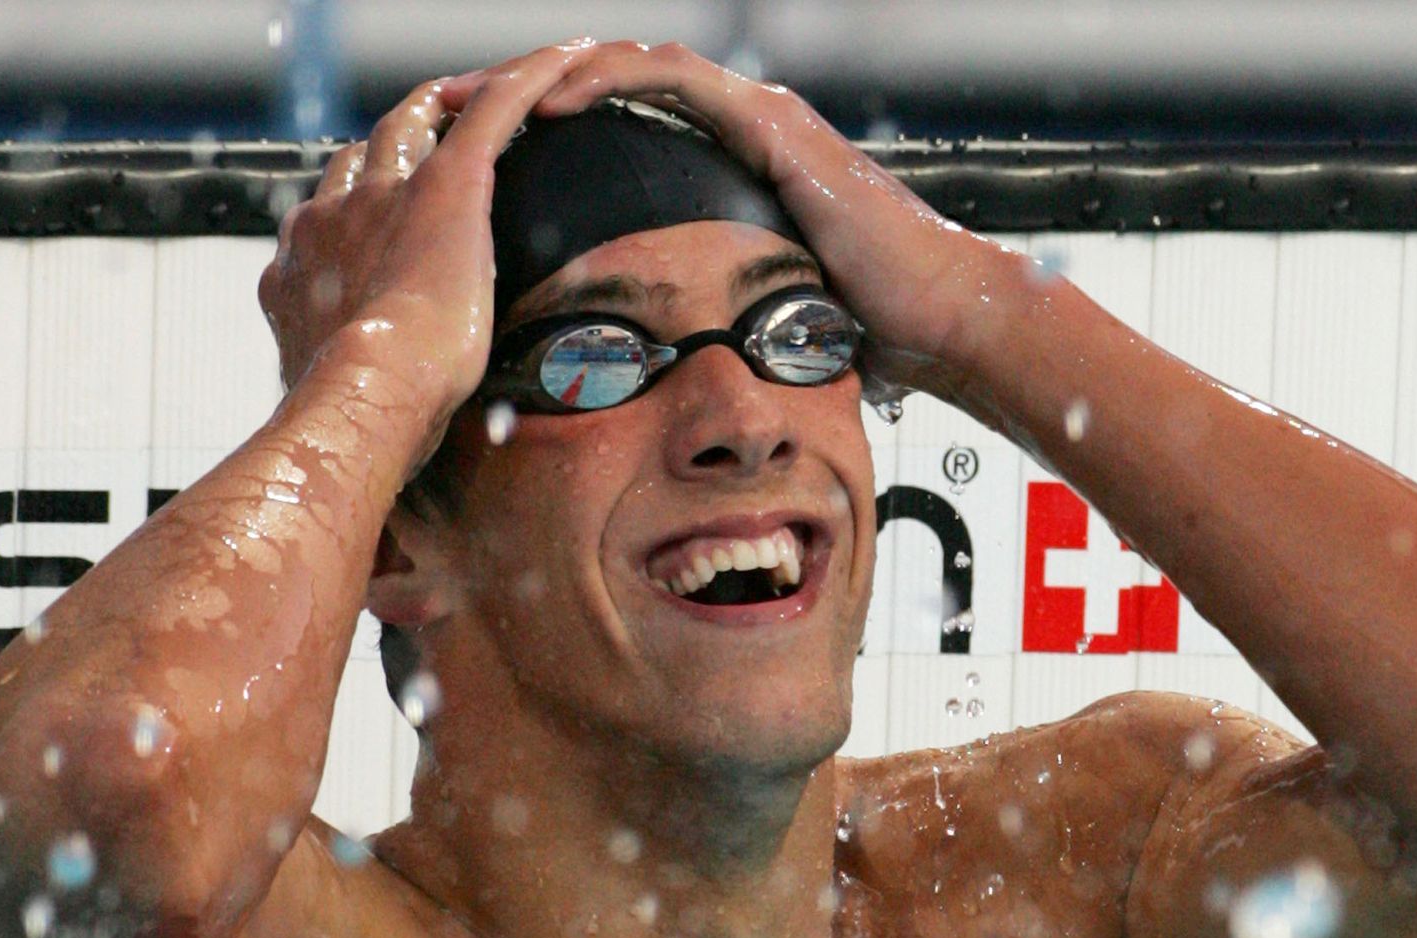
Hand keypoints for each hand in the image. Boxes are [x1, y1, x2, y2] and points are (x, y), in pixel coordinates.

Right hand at [257, 43, 599, 436]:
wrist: (365, 400)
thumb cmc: (360, 426)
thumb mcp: (344, 412)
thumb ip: (358, 406)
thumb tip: (392, 488)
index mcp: (300, 268)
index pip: (326, 214)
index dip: (353, 204)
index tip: (376, 215)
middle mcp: (330, 217)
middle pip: (365, 153)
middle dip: (399, 138)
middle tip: (436, 131)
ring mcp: (385, 195)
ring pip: (420, 118)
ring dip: (456, 100)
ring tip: (496, 91)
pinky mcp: (450, 186)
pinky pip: (494, 111)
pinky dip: (529, 83)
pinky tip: (568, 62)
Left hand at [530, 42, 1020, 399]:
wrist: (938, 317)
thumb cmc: (875, 330)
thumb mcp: (782, 323)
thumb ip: (740, 328)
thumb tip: (703, 392)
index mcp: (745, 169)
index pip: (641, 125)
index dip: (571, 128)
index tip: (508, 154)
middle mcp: (751, 130)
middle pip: (628, 83)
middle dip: (549, 89)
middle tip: (478, 107)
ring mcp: (763, 119)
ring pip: (642, 65)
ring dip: (565, 71)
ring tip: (499, 91)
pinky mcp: (771, 124)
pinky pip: (675, 80)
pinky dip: (612, 80)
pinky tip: (556, 96)